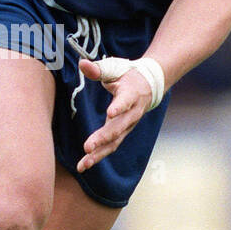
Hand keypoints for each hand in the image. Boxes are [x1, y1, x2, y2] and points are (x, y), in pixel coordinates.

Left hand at [75, 58, 155, 172]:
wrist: (148, 86)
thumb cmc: (128, 76)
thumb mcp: (115, 68)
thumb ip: (98, 69)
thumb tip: (82, 64)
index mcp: (131, 94)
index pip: (126, 101)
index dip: (119, 107)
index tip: (110, 112)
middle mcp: (131, 113)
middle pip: (118, 127)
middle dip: (103, 138)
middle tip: (88, 146)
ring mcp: (128, 126)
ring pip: (114, 142)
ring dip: (99, 154)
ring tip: (84, 164)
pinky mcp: (122, 133)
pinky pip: (110, 146)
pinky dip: (98, 156)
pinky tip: (83, 165)